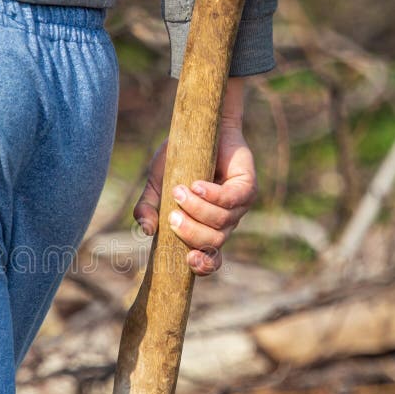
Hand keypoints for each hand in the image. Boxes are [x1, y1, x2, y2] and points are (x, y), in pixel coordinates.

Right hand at [133, 77, 256, 275]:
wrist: (196, 127)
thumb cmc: (178, 159)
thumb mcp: (155, 186)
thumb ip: (147, 209)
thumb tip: (147, 231)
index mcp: (205, 228)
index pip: (211, 259)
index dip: (203, 266)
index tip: (188, 260)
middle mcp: (225, 222)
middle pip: (214, 242)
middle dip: (191, 233)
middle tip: (173, 216)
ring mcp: (239, 206)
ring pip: (223, 222)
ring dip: (198, 210)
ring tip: (179, 191)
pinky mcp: (247, 185)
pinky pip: (232, 199)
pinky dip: (212, 195)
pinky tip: (196, 185)